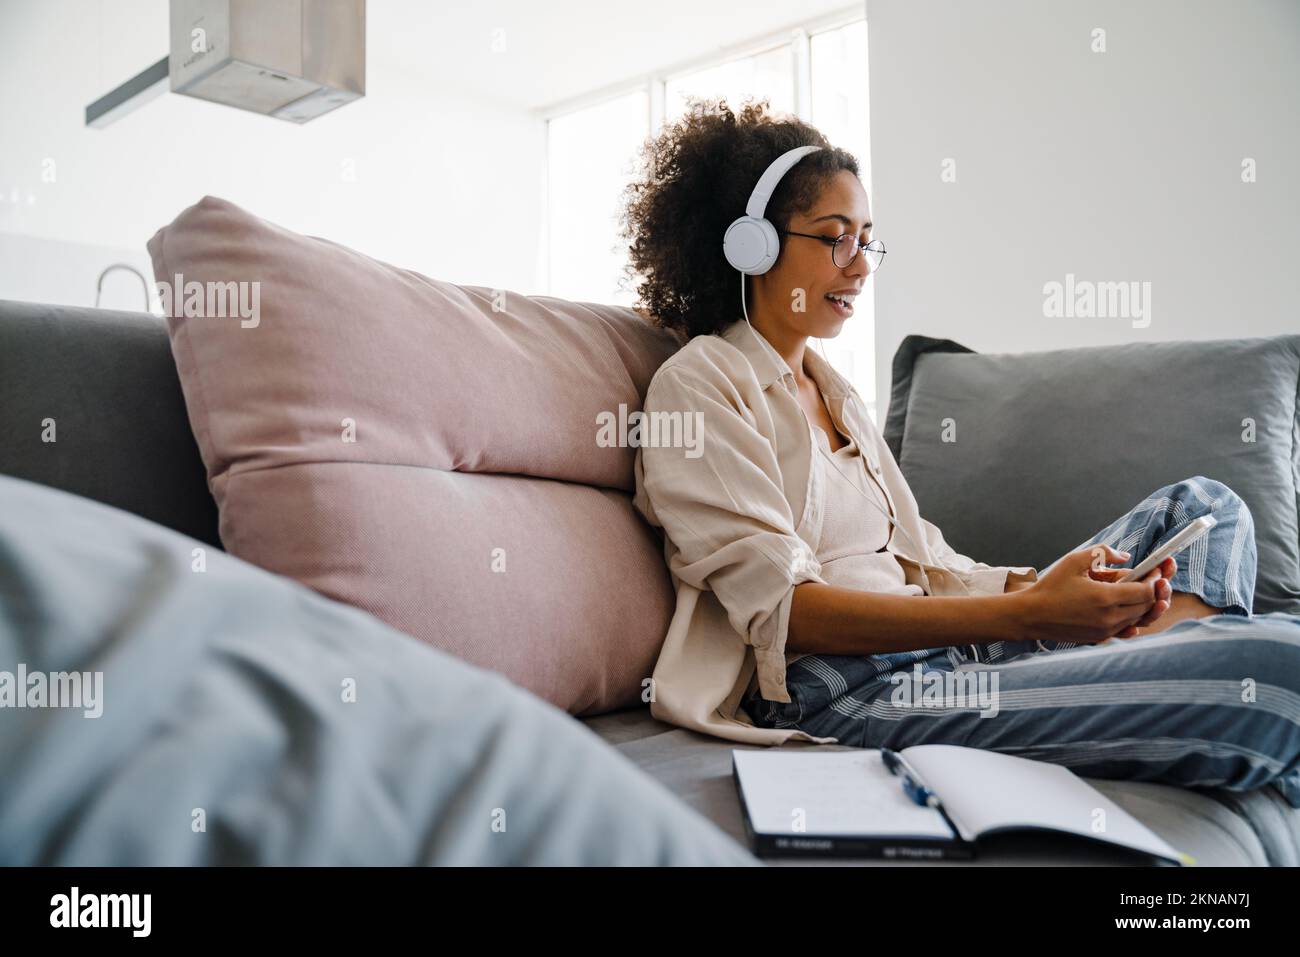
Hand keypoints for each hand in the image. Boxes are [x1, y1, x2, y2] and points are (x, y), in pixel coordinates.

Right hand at [1010, 544, 1169, 644]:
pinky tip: (1131, 607)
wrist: (1031, 615)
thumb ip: (1102, 552)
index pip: (1146, 591)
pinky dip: (1133, 617)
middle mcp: (1109, 617)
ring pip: (1139, 618)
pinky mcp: (1100, 638)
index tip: (1156, 569)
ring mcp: (1106, 630)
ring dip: (1145, 605)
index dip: (1155, 579)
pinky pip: (1127, 628)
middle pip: (1147, 606)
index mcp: (1105, 597)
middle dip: (1155, 591)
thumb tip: (1125, 556)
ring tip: (1143, 591)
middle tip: (1155, 578)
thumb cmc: (1051, 586)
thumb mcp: (1074, 560)